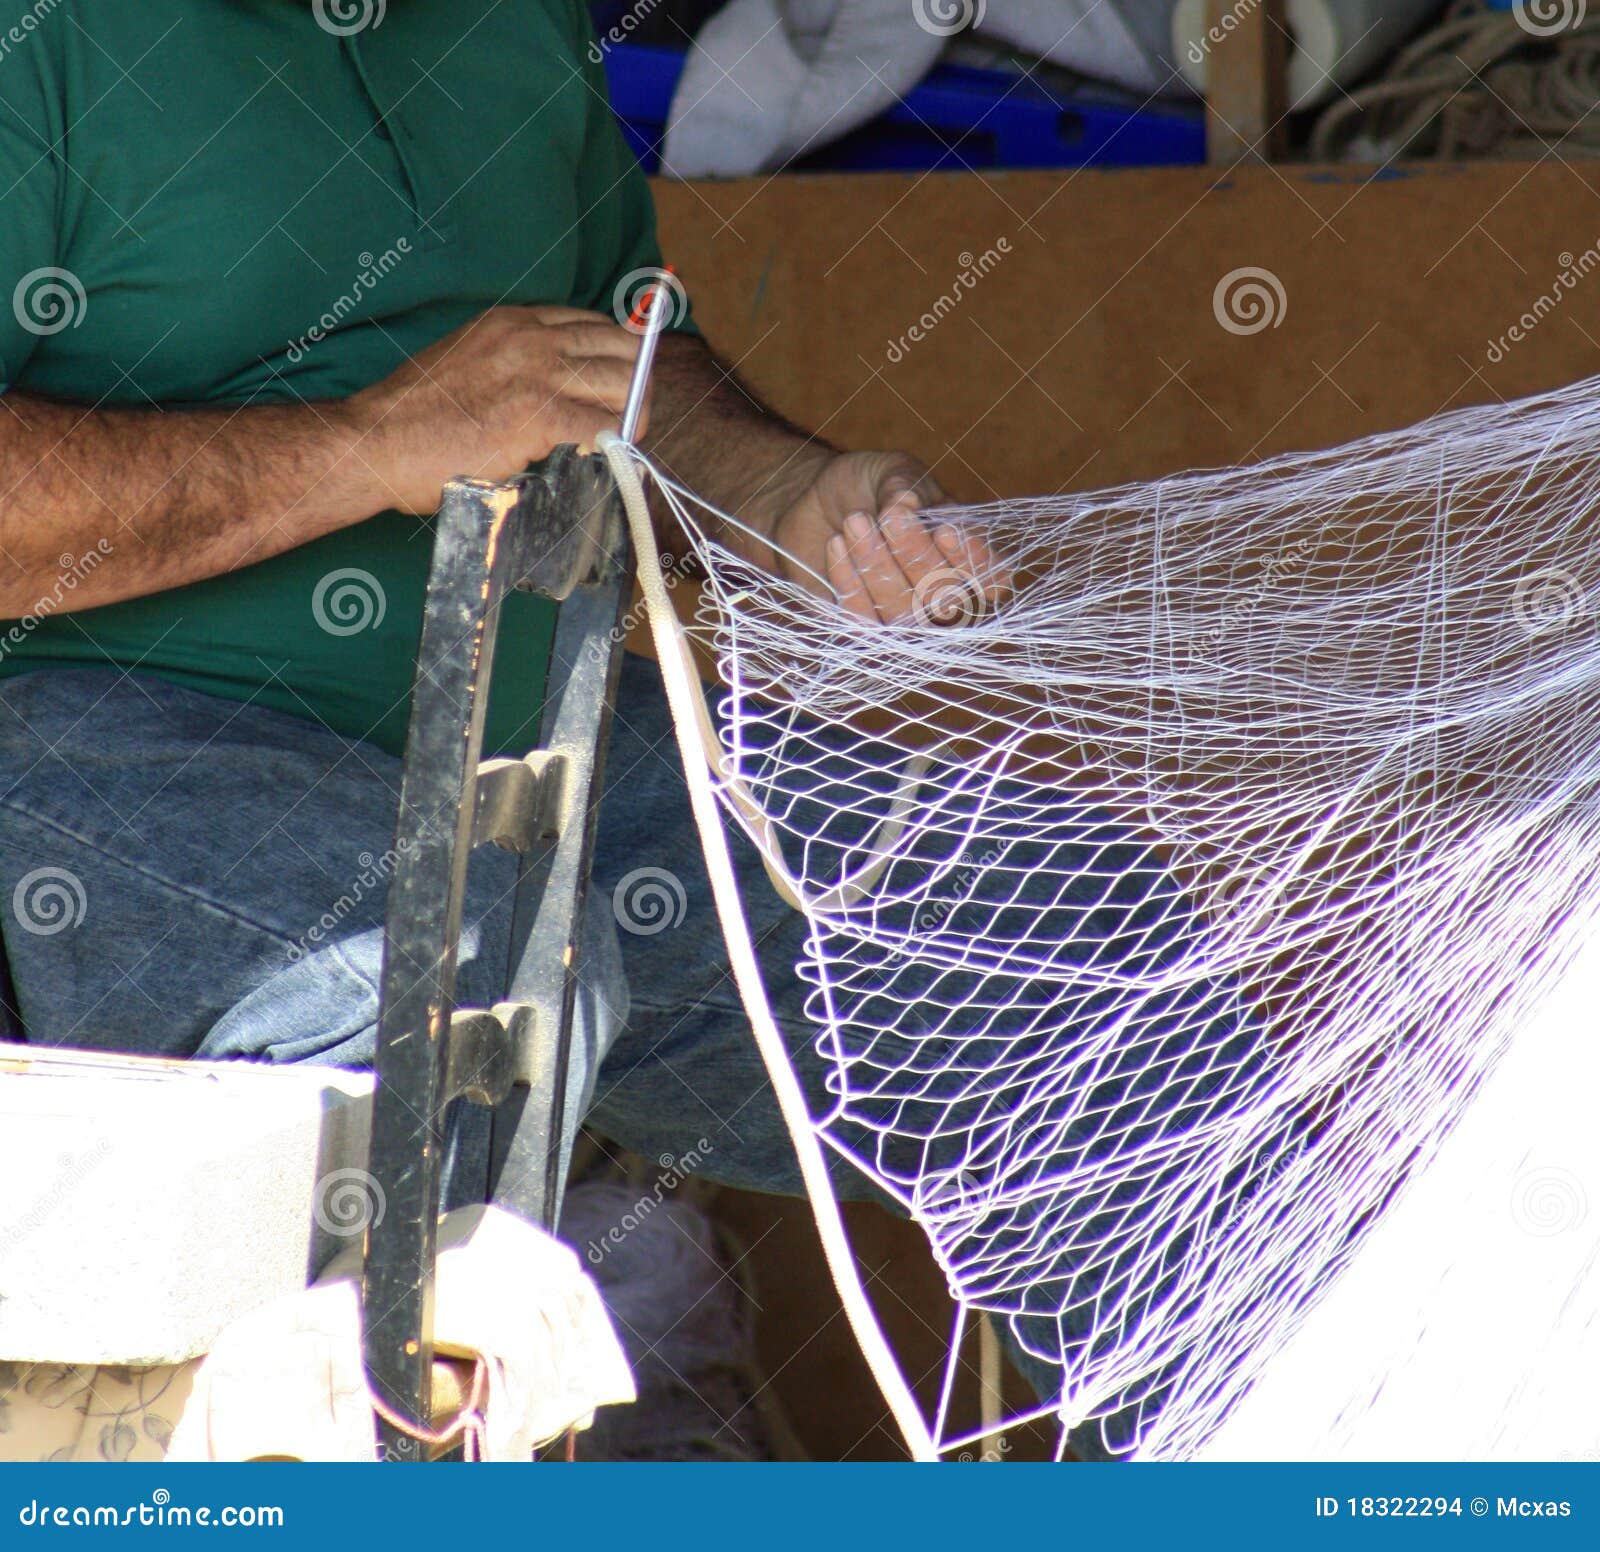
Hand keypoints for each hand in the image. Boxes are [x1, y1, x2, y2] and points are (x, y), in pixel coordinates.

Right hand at [343, 306, 646, 514]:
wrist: (376, 440)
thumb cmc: (416, 415)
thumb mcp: (469, 361)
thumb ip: (514, 365)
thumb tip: (555, 389)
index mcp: (516, 321)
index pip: (596, 324)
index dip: (619, 358)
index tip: (621, 386)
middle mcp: (533, 337)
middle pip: (624, 349)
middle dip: (636, 386)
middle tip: (630, 422)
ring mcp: (538, 373)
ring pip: (626, 385)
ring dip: (633, 418)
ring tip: (621, 445)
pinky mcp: (538, 415)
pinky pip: (605, 427)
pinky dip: (615, 447)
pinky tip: (604, 461)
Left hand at [761, 449, 1008, 623]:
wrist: (814, 501)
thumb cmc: (867, 486)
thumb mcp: (892, 472)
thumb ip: (906, 488)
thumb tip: (908, 506)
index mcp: (968, 558)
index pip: (993, 580)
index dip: (975, 562)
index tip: (947, 529)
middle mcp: (943, 596)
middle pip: (947, 599)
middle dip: (917, 556)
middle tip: (888, 515)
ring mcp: (904, 620)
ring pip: (904, 615)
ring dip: (878, 565)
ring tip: (854, 520)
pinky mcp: (864, 630)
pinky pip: (863, 622)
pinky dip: (849, 583)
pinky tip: (836, 545)